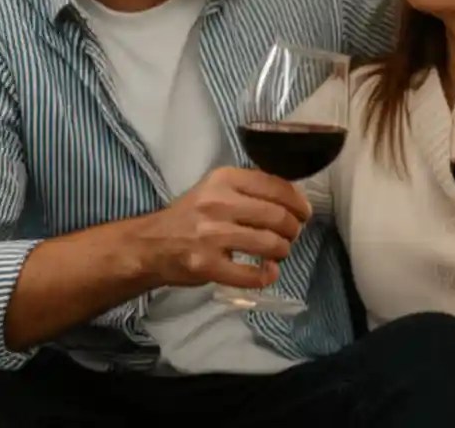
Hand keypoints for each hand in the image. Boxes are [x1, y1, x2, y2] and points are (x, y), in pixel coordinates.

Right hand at [132, 167, 311, 289]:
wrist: (150, 244)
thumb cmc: (190, 216)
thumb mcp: (216, 189)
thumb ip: (250, 189)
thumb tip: (294, 199)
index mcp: (223, 179)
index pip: (275, 186)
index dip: (298, 202)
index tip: (304, 213)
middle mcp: (218, 203)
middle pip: (278, 216)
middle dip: (293, 229)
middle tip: (290, 236)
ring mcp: (212, 235)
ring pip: (270, 244)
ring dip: (282, 251)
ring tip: (278, 253)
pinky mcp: (207, 265)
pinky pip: (251, 274)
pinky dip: (267, 276)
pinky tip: (267, 273)